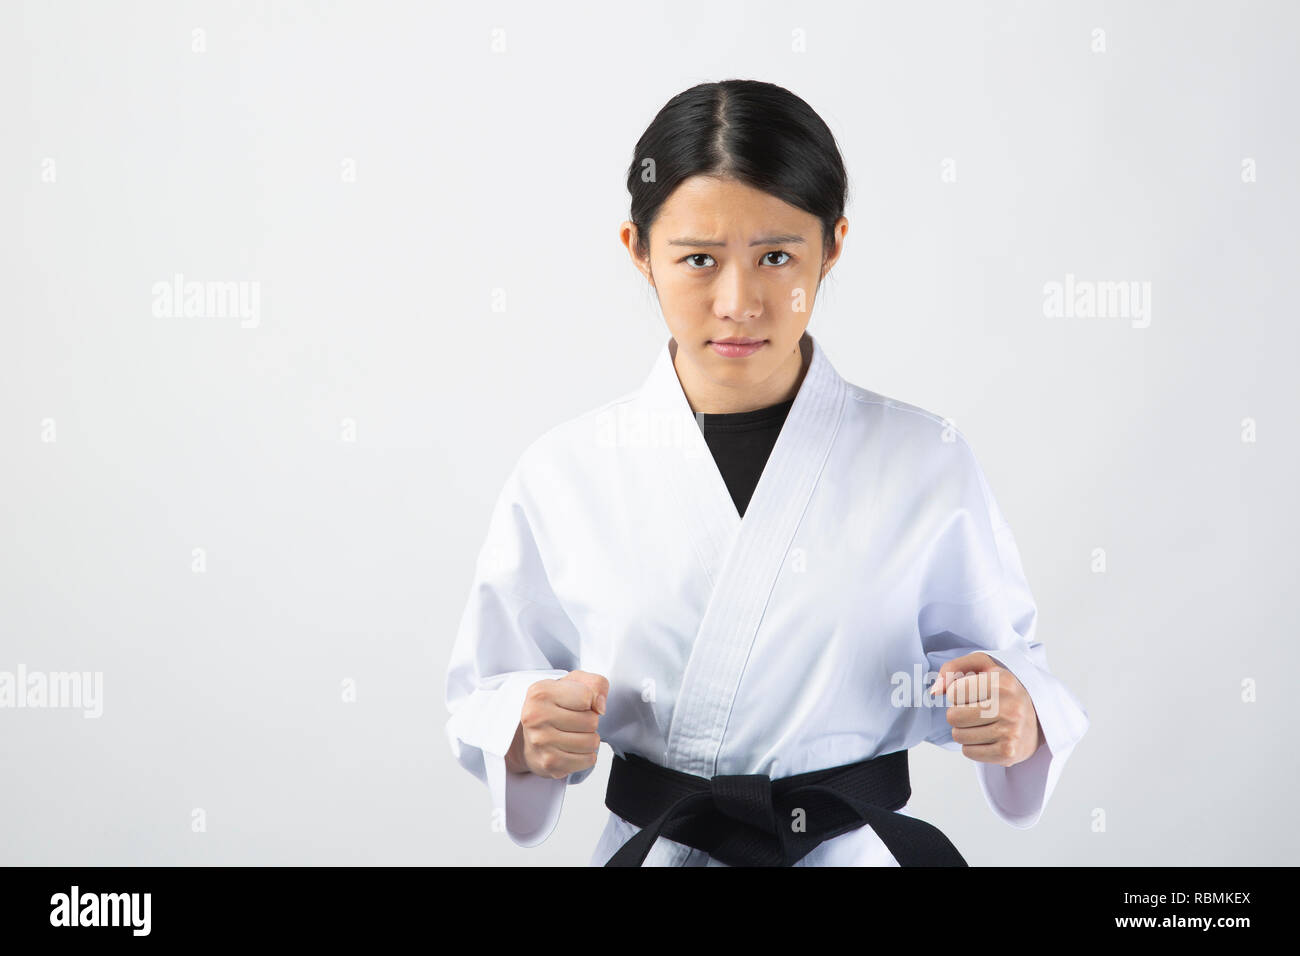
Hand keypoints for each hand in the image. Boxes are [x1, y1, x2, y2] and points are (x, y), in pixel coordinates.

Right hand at [505, 670, 607, 778]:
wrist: (529, 737)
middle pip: (591, 721)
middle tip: (576, 721)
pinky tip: (572, 749)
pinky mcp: (549, 762)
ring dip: (590, 739)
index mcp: (541, 692)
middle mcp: (536, 717)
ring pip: (592, 742)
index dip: (589, 700)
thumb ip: (596, 684)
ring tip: (575, 735)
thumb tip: (600, 708)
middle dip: (590, 721)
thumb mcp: (575, 683)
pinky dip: (586, 755)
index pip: (586, 697)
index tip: (578, 703)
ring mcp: (541, 742)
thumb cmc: (556, 706)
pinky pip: (588, 760)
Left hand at [930, 652, 1042, 766]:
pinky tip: (988, 738)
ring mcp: (1011, 731)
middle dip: (957, 714)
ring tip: (983, 724)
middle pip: (953, 716)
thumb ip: (953, 668)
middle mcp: (1010, 706)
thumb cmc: (1003, 690)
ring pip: (958, 736)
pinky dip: (972, 746)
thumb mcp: (983, 667)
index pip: (954, 691)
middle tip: (975, 711)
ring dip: (964, 731)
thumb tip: (935, 691)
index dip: (958, 694)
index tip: (974, 694)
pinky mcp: (1008, 753)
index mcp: (1003, 681)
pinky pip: (968, 752)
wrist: (1038, 720)